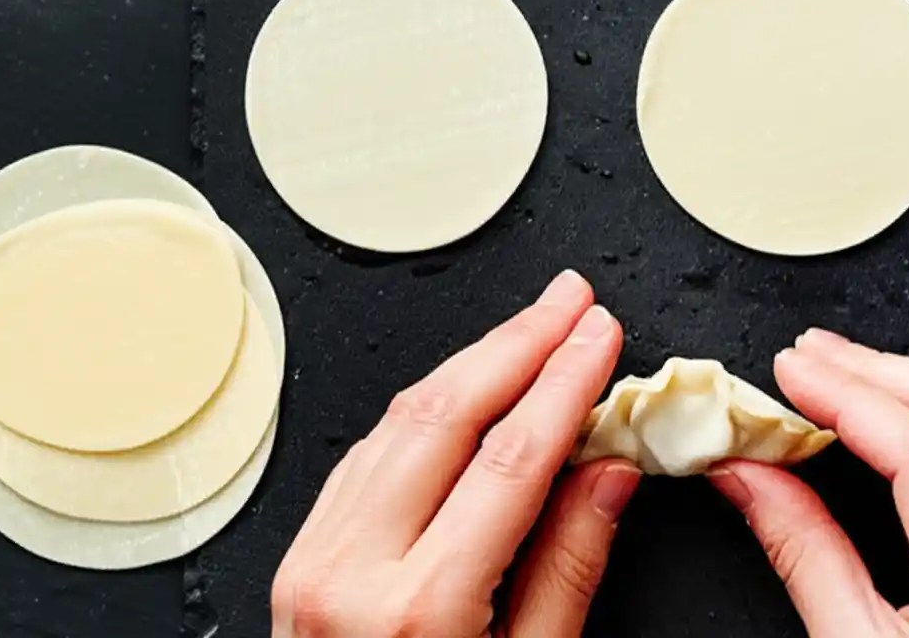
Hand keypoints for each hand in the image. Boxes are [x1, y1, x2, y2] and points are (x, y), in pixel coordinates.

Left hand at [271, 271, 640, 636]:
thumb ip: (568, 569)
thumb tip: (606, 469)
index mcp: (420, 610)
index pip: (510, 458)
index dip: (564, 383)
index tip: (600, 336)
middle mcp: (351, 572)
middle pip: (444, 414)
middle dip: (516, 343)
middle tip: (570, 302)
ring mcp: (314, 561)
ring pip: (397, 420)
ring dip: (471, 362)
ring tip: (531, 330)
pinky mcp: (302, 557)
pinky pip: (366, 454)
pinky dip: (423, 409)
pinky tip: (465, 387)